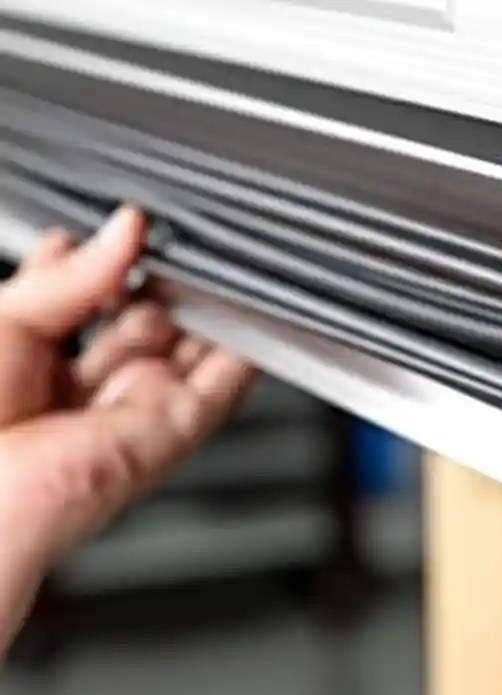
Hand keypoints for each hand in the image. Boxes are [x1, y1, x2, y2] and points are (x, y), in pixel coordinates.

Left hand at [0, 207, 255, 653]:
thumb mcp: (3, 318)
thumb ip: (72, 275)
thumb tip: (127, 230)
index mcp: (30, 359)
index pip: (91, 296)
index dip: (114, 259)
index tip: (134, 228)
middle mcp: (84, 390)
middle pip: (147, 320)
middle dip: (165, 281)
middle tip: (172, 245)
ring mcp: (129, 411)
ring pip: (190, 350)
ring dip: (209, 309)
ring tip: (214, 266)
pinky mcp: (169, 431)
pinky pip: (222, 386)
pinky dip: (246, 349)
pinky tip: (249, 311)